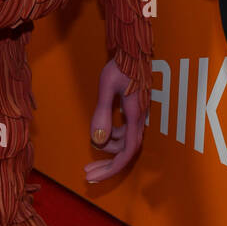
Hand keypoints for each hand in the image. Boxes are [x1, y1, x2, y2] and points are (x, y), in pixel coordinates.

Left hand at [85, 58, 144, 182]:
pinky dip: (112, 138)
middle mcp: (139, 119)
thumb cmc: (120, 65)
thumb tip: (97, 139)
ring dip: (108, 149)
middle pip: (125, 151)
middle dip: (106, 165)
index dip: (112, 167)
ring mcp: (137, 115)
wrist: (133, 50)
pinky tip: (99, 135)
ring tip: (89, 152)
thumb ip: (102, 113)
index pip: (127, 151)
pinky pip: (124, 132)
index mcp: (135, 115)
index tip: (95, 175)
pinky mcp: (133, 110)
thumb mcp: (107, 87)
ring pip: (125, 142)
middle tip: (87, 173)